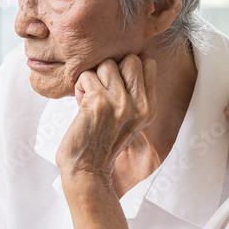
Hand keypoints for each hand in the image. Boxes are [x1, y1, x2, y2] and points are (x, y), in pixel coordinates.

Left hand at [56, 55, 157, 181]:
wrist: (87, 169)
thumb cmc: (102, 143)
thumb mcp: (129, 121)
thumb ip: (133, 94)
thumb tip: (131, 58)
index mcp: (149, 108)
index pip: (148, 63)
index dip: (128, 66)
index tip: (116, 82)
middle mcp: (139, 105)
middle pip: (130, 59)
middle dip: (112, 68)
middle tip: (102, 89)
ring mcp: (120, 102)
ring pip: (107, 64)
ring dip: (93, 77)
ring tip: (89, 97)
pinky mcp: (99, 101)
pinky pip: (86, 75)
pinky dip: (79, 87)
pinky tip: (81, 104)